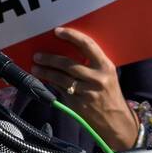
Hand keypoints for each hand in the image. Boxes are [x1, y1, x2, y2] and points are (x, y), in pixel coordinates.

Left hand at [31, 26, 139, 151]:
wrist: (116, 121)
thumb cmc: (109, 95)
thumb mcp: (106, 76)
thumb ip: (91, 65)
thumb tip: (66, 53)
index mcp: (106, 67)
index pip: (87, 45)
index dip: (71, 36)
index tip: (58, 31)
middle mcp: (97, 78)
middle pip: (68, 64)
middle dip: (50, 58)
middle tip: (37, 55)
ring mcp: (87, 92)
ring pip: (60, 78)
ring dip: (45, 72)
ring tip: (35, 67)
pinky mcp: (78, 103)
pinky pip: (60, 90)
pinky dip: (50, 83)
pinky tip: (43, 79)